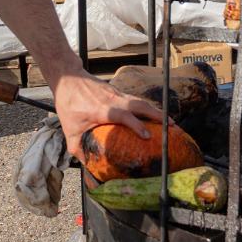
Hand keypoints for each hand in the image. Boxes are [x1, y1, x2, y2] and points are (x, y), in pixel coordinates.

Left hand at [50, 71, 164, 158]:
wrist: (68, 78)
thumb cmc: (69, 103)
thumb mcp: (70, 129)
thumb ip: (78, 148)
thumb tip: (88, 164)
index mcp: (105, 110)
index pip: (127, 117)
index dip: (138, 126)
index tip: (148, 136)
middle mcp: (116, 100)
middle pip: (142, 105)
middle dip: (159, 116)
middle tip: (172, 127)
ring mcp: (118, 94)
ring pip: (141, 101)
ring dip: (156, 111)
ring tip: (168, 122)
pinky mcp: (118, 91)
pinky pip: (136, 99)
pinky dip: (146, 107)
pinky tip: (150, 115)